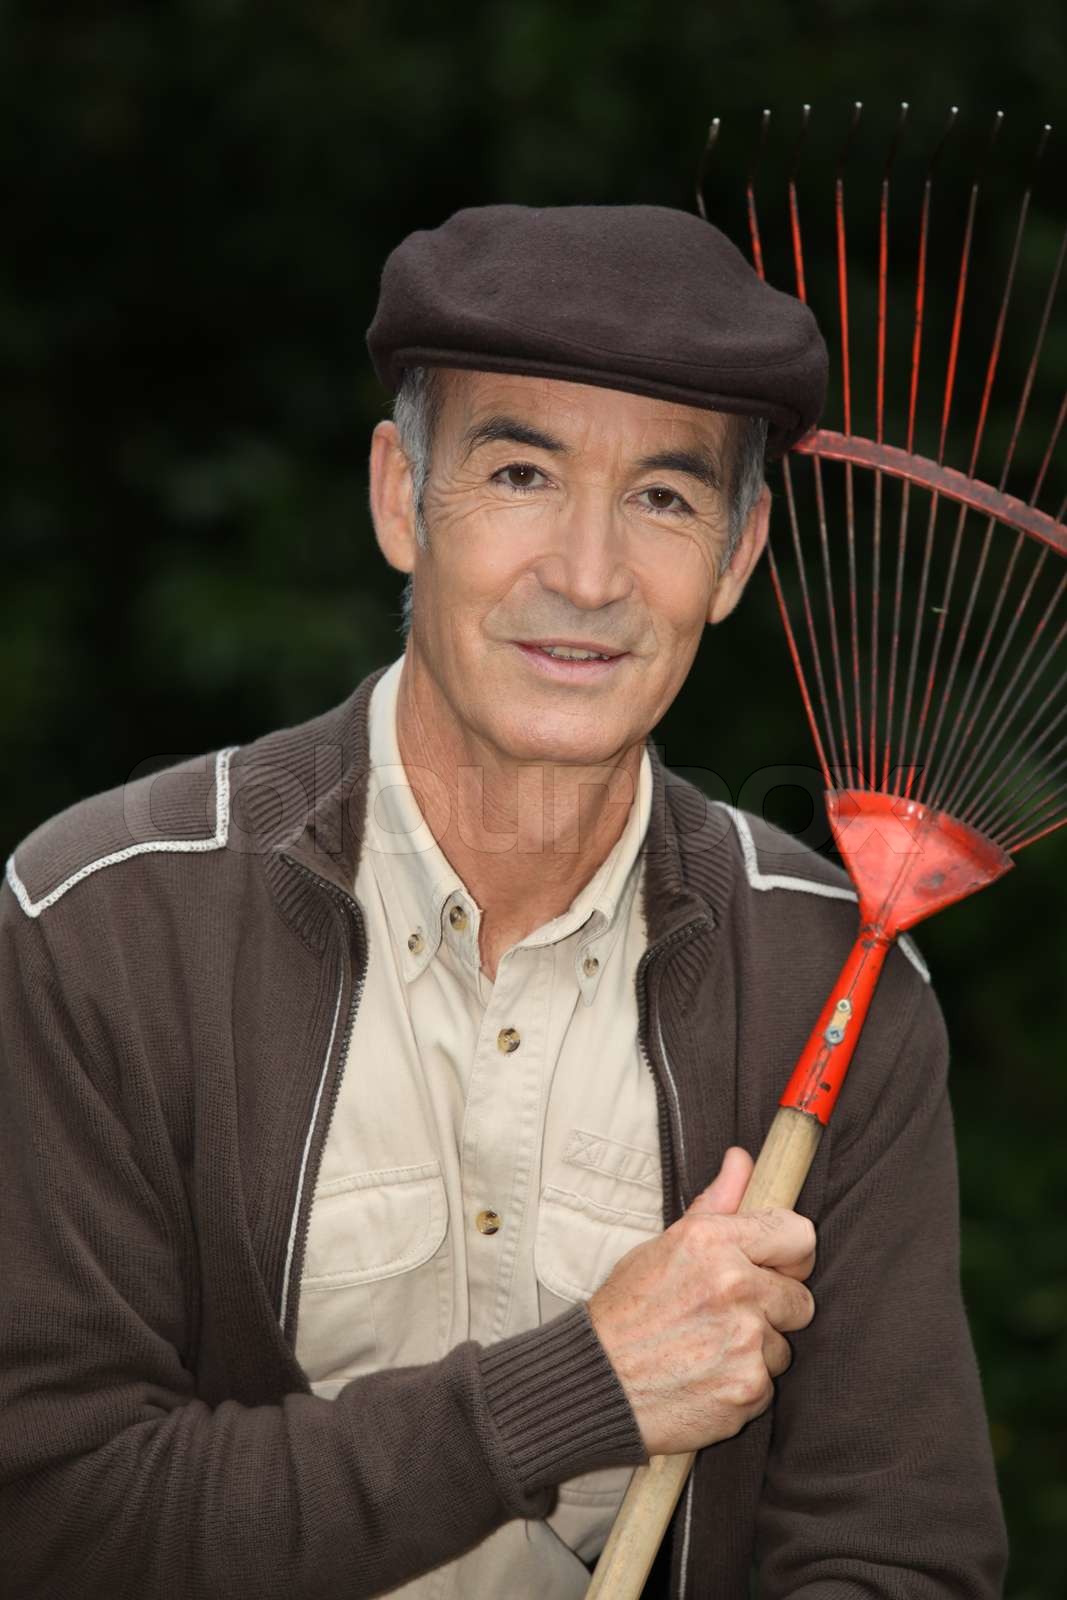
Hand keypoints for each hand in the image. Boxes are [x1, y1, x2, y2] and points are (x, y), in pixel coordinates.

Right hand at [587, 1146, 815, 1455]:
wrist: (598, 1383)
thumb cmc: (626, 1313)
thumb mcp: (664, 1246)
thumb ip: (716, 1204)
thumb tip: (742, 1160)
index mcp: (711, 1242)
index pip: (798, 1235)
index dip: (790, 1254)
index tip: (776, 1266)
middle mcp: (733, 1286)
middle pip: (800, 1298)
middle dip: (772, 1309)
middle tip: (729, 1315)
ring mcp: (744, 1340)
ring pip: (783, 1346)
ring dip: (755, 1350)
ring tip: (708, 1348)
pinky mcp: (748, 1388)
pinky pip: (768, 1384)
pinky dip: (743, 1384)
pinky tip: (707, 1377)